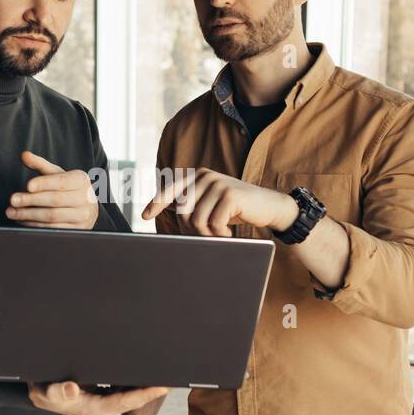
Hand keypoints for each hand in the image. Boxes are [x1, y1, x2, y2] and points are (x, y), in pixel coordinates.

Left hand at [7, 151, 98, 229]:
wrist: (86, 207)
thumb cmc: (67, 188)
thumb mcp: (56, 174)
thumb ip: (40, 164)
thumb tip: (23, 155)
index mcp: (81, 179)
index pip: (61, 182)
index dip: (44, 184)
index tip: (27, 186)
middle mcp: (86, 198)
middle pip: (55, 200)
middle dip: (31, 200)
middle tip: (13, 200)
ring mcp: (83, 215)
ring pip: (52, 216)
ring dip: (29, 215)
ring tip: (12, 212)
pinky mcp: (78, 230)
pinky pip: (53, 229)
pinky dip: (35, 225)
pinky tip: (23, 221)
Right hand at [27, 381, 168, 414]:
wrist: (40, 394)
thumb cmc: (43, 393)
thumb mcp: (45, 391)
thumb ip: (57, 391)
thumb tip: (71, 387)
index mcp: (95, 409)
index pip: (125, 402)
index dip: (144, 395)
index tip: (162, 386)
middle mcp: (103, 408)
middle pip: (133, 398)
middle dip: (153, 389)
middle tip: (174, 376)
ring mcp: (104, 402)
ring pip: (131, 393)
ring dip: (146, 384)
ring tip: (165, 371)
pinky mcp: (103, 395)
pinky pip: (124, 388)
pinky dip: (135, 380)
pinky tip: (146, 370)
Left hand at [141, 167, 297, 236]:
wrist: (269, 206)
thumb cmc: (237, 208)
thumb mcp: (212, 203)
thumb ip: (193, 204)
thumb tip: (169, 218)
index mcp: (197, 176)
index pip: (171, 189)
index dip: (156, 203)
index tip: (144, 216)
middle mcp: (205, 176)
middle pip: (183, 210)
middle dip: (190, 230)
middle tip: (206, 238)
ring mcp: (217, 183)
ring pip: (197, 219)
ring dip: (206, 234)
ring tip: (220, 235)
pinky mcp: (229, 195)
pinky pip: (213, 223)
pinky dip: (220, 234)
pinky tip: (228, 233)